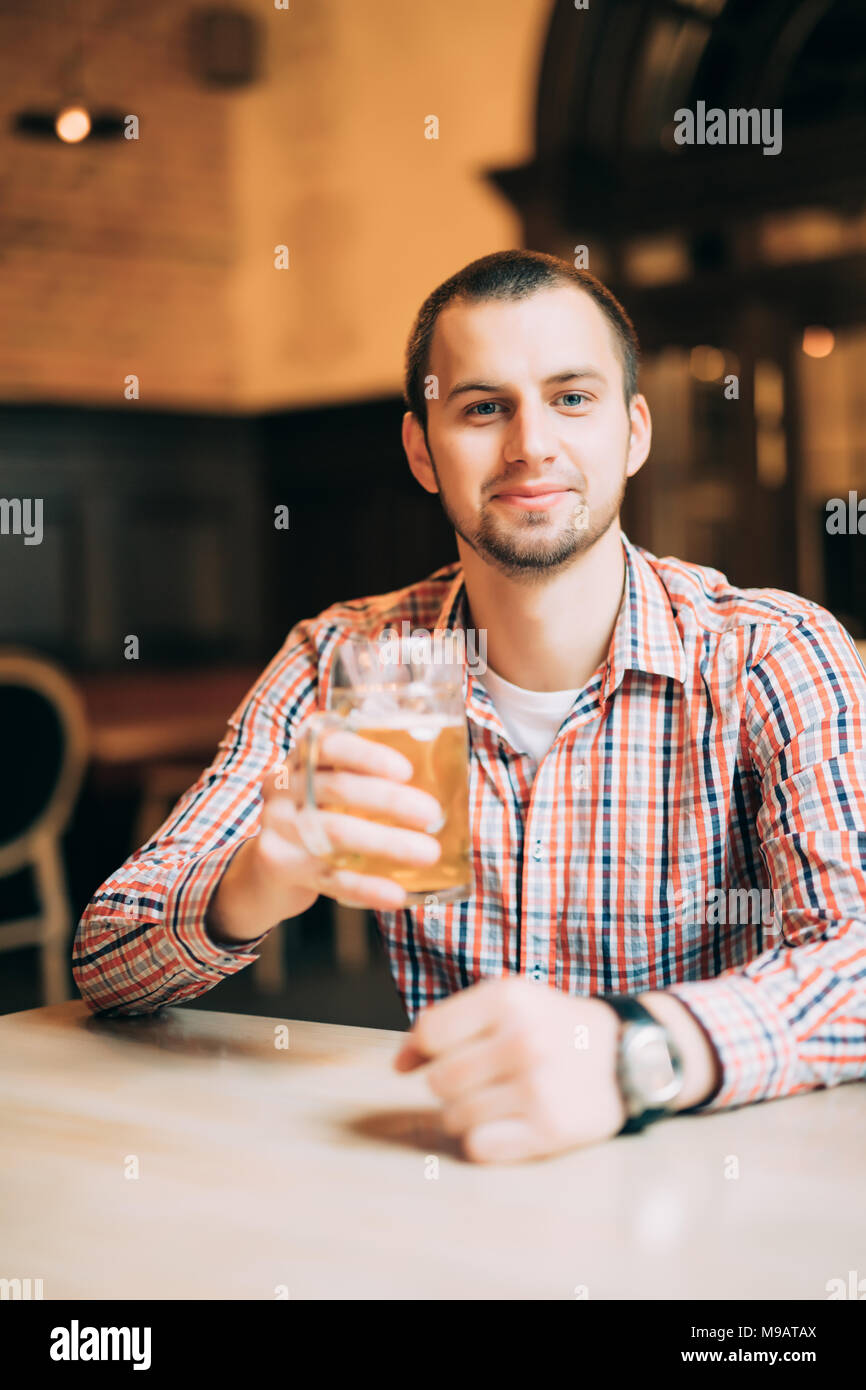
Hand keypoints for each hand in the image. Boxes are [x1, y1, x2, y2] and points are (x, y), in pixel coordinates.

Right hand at [208, 724, 444, 941]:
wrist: (265, 870)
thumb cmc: (317, 819)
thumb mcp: (331, 792)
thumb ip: (369, 781)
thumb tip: (447, 783)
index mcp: (300, 758)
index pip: (330, 743)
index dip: (367, 754)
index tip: (406, 770)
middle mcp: (281, 786)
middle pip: (337, 788)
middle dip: (389, 800)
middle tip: (432, 814)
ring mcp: (276, 827)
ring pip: (335, 833)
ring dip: (387, 843)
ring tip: (429, 853)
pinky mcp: (279, 865)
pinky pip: (329, 877)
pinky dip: (366, 887)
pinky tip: (396, 894)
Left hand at [393, 976, 626, 1162]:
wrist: (622, 1054)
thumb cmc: (549, 1026)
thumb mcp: (505, 1001)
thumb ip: (447, 1023)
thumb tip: (398, 1066)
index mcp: (507, 998)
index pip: (430, 1034)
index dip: (426, 1050)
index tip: (441, 1055)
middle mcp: (523, 1040)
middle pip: (439, 1081)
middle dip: (451, 1084)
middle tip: (483, 1077)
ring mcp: (538, 1087)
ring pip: (454, 1118)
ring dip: (467, 1113)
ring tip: (499, 1098)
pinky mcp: (551, 1129)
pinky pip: (479, 1147)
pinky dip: (485, 1140)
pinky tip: (510, 1122)